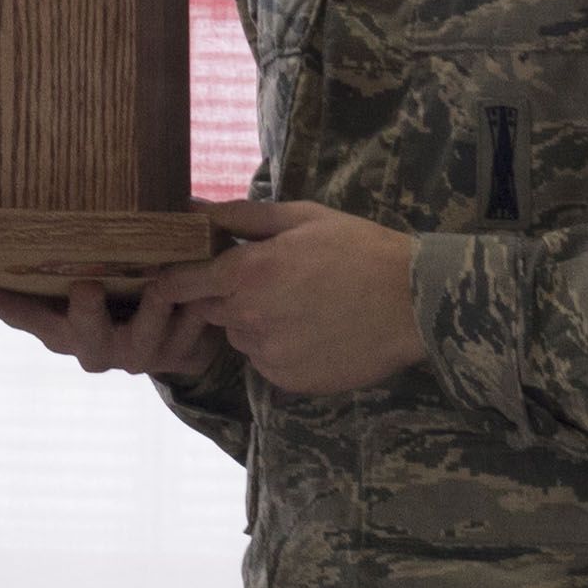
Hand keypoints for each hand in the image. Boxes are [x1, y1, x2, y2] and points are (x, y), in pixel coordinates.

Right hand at [0, 278, 221, 380]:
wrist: (183, 338)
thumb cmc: (126, 293)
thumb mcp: (97, 278)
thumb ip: (77, 256)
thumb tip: (47, 193)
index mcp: (66, 327)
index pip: (29, 318)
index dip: (8, 307)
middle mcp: (94, 345)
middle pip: (82, 336)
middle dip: (85, 314)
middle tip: (86, 287)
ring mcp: (135, 354)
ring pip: (141, 338)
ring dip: (151, 311)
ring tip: (162, 286)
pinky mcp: (176, 355)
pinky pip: (185, 335)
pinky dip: (193, 314)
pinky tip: (202, 295)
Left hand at [138, 200, 423, 396]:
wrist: (415, 302)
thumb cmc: (359, 249)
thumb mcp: (302, 218)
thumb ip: (240, 216)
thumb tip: (192, 208)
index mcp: (247, 273)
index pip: (178, 283)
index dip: (172, 278)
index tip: (176, 273)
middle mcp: (249, 318)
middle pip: (209, 310)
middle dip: (225, 295)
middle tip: (270, 280)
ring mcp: (268, 354)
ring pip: (240, 336)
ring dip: (255, 322)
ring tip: (301, 304)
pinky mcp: (288, 380)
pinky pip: (265, 362)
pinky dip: (279, 349)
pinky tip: (314, 330)